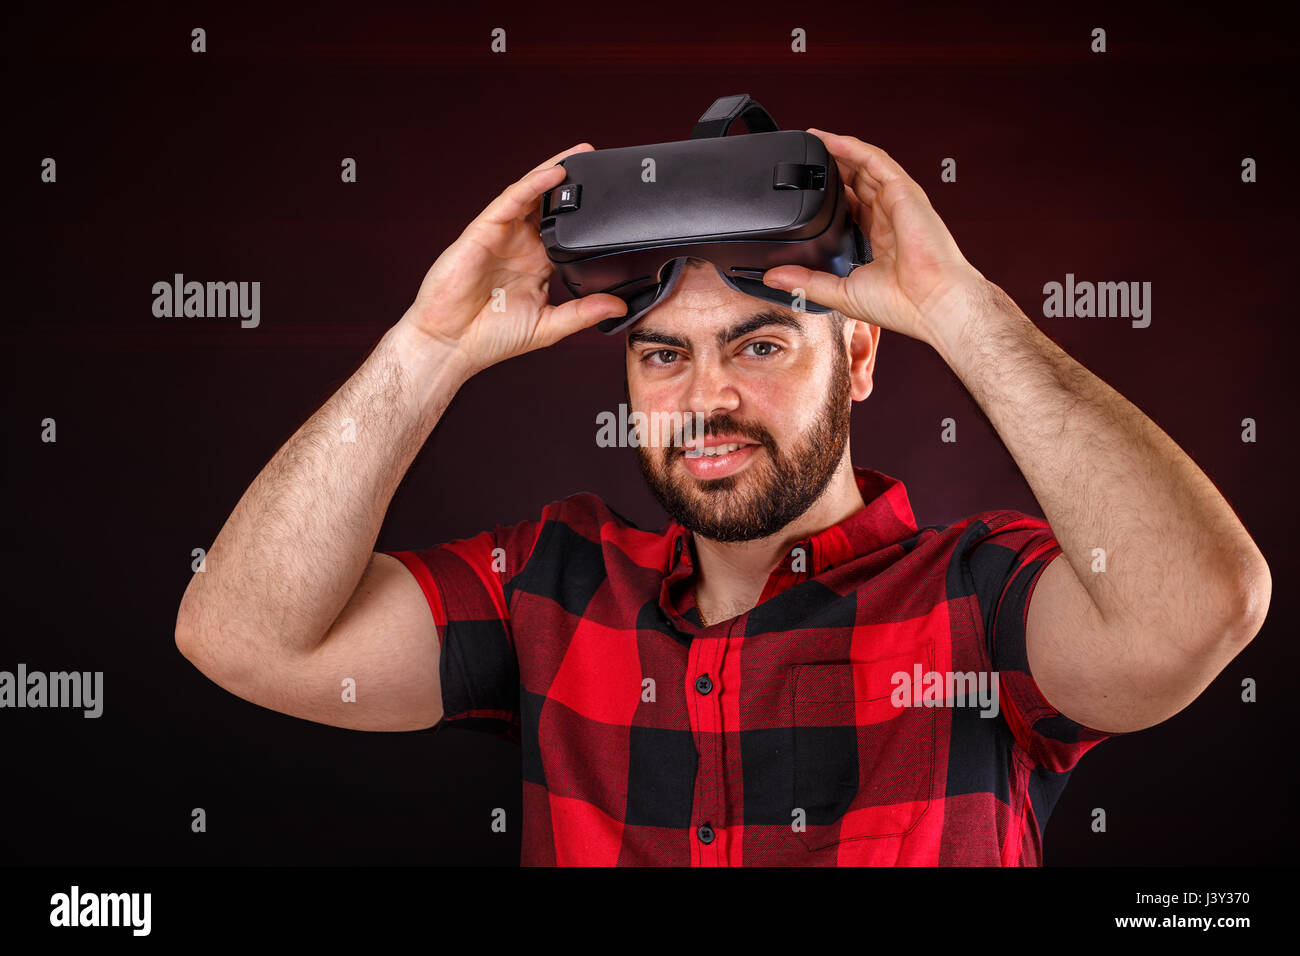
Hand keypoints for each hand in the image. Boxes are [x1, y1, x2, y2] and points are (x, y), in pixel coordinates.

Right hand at [397, 143, 627, 375]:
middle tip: (600, 162)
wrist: (452, 343)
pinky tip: (555, 173)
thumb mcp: (549, 326)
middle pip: (550, 204)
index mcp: (538, 265)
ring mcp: (502, 235)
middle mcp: (521, 245)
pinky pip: (511, 200)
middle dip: (573, 183)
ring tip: (581, 154)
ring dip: (555, 171)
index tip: (615, 203)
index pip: (567, 231)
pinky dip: (532, 184)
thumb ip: (583, 313)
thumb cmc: (491, 337)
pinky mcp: (484, 230)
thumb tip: (619, 307)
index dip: (587, 214)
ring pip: (531, 193)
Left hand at [761, 129, 987, 346]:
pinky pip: (874, 160)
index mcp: (877, 240)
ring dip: (838, 151)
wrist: (930, 302)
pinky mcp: (903, 191)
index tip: (805, 191)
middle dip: (831, 168)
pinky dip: (852, 148)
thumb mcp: (840, 292)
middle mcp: (888, 217)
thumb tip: (773, 277)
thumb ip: (806, 281)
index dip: (830, 196)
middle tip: (803, 160)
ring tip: (812, 140)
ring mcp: (897, 201)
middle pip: (856, 182)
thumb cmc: (901, 303)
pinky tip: (829, 140)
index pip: (851, 208)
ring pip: (864, 166)